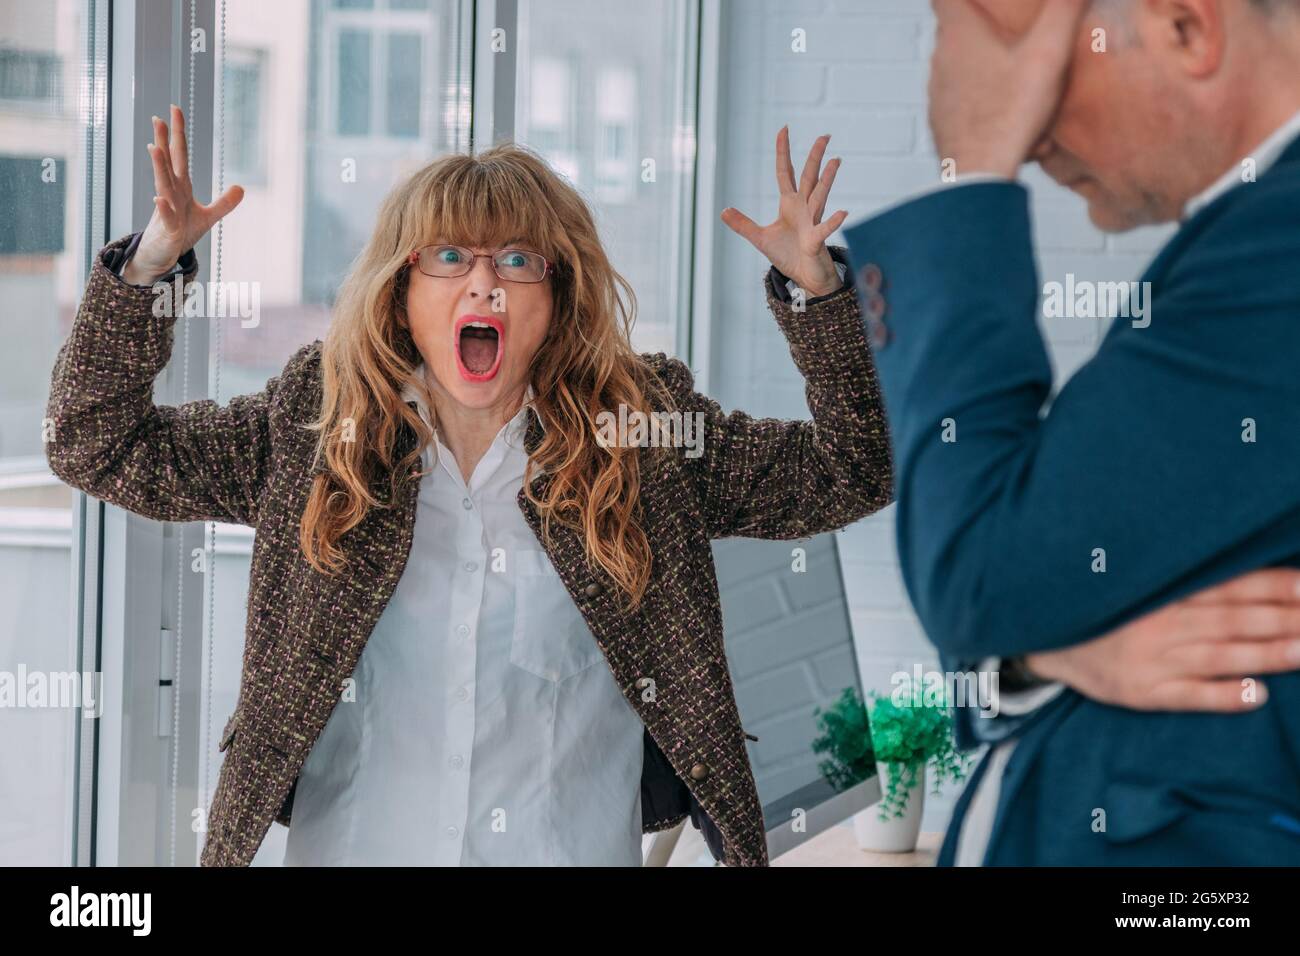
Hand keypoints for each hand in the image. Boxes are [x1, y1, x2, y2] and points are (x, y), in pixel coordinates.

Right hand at [123, 104, 244, 284]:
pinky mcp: (167, 231)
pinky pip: (166, 220)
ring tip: (154, 147)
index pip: (179, 156)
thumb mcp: (207, 217)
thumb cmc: (180, 234)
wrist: (161, 256)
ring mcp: (167, 211)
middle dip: (164, 141)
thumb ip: (224, 203)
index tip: (173, 110)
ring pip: (162, 186)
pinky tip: (158, 199)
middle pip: (168, 164)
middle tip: (158, 117)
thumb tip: (240, 187)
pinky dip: (163, 210)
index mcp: (180, 187)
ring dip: (159, 168)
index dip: (177, 134)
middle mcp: (170, 194)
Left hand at [721, 126, 845, 297]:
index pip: (785, 172)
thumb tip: (722, 211)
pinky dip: (833, 222)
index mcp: (789, 204)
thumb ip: (743, 224)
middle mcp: (803, 208)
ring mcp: (812, 222)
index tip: (784, 129)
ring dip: (827, 179)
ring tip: (836, 160)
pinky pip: (825, 228)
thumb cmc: (787, 255)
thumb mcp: (761, 238)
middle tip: (824, 136)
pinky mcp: (816, 240)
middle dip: (814, 157)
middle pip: (808, 177)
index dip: (783, 152)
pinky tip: (843, 212)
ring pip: (820, 196)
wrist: (805, 277)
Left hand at [928, 0, 1086, 178]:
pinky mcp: (943, 123)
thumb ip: (1064, 9)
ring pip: (962, 70)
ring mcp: (938, 95)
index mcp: (959, 35)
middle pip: (955, 31)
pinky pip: (967, 104)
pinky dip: (988, 105)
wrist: (980, 174)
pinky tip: (1015, 118)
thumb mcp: (1048, 53)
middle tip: (1014, 31)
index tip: (983, 2)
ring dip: (989, 70)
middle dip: (983, 27)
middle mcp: (940, 62)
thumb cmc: (1009, 113)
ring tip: (1024, 81)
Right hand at [1025, 569, 1299, 711]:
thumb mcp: (1137, 586)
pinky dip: (1222, 696)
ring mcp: (1153, 660)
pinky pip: (1188, 696)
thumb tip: (1245, 576)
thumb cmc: (1104, 611)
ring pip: (1221, 655)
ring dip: (1268, 654)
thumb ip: (1185, 583)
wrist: (1046, 642)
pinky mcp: (1142, 693)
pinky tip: (1255, 694)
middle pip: (1234, 619)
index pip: (1230, 586)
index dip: (1273, 585)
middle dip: (1285, 617)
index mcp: (1163, 593)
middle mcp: (1161, 623)